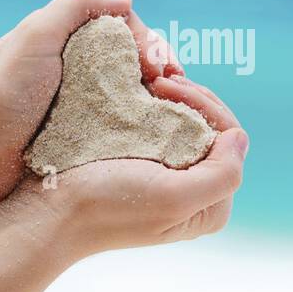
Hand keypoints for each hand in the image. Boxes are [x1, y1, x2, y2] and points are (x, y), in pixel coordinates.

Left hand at [0, 0, 184, 207]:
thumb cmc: (2, 92)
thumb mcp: (37, 35)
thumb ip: (77, 4)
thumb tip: (125, 0)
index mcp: (63, 40)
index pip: (121, 28)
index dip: (147, 42)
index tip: (160, 67)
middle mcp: (72, 68)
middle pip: (130, 59)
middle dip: (159, 69)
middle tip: (175, 90)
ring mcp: (77, 105)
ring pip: (128, 92)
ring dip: (154, 97)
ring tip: (171, 112)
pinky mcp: (78, 138)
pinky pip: (117, 125)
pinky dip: (138, 124)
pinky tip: (153, 133)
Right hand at [8, 76, 247, 258]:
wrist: (52, 212)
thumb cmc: (108, 206)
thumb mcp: (173, 198)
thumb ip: (221, 175)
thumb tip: (240, 138)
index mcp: (212, 205)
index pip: (230, 139)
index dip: (207, 105)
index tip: (169, 88)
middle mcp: (197, 192)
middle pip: (214, 128)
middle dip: (193, 97)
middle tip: (159, 79)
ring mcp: (172, 177)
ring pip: (191, 122)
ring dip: (176, 96)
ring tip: (151, 82)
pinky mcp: (146, 164)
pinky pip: (166, 125)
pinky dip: (159, 104)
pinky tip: (143, 90)